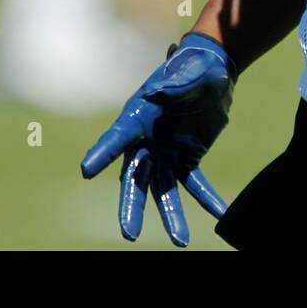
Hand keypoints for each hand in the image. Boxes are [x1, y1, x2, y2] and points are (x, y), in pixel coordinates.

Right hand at [80, 33, 234, 246]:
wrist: (213, 72)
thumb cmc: (194, 66)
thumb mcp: (189, 70)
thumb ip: (177, 83)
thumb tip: (162, 92)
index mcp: (137, 115)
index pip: (117, 137)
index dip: (102, 152)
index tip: (86, 170)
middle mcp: (146, 141)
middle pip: (135, 179)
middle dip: (132, 206)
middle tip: (131, 233)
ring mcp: (165, 153)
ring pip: (164, 190)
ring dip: (172, 214)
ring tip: (181, 241)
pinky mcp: (187, 158)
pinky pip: (196, 183)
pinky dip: (207, 198)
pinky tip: (219, 213)